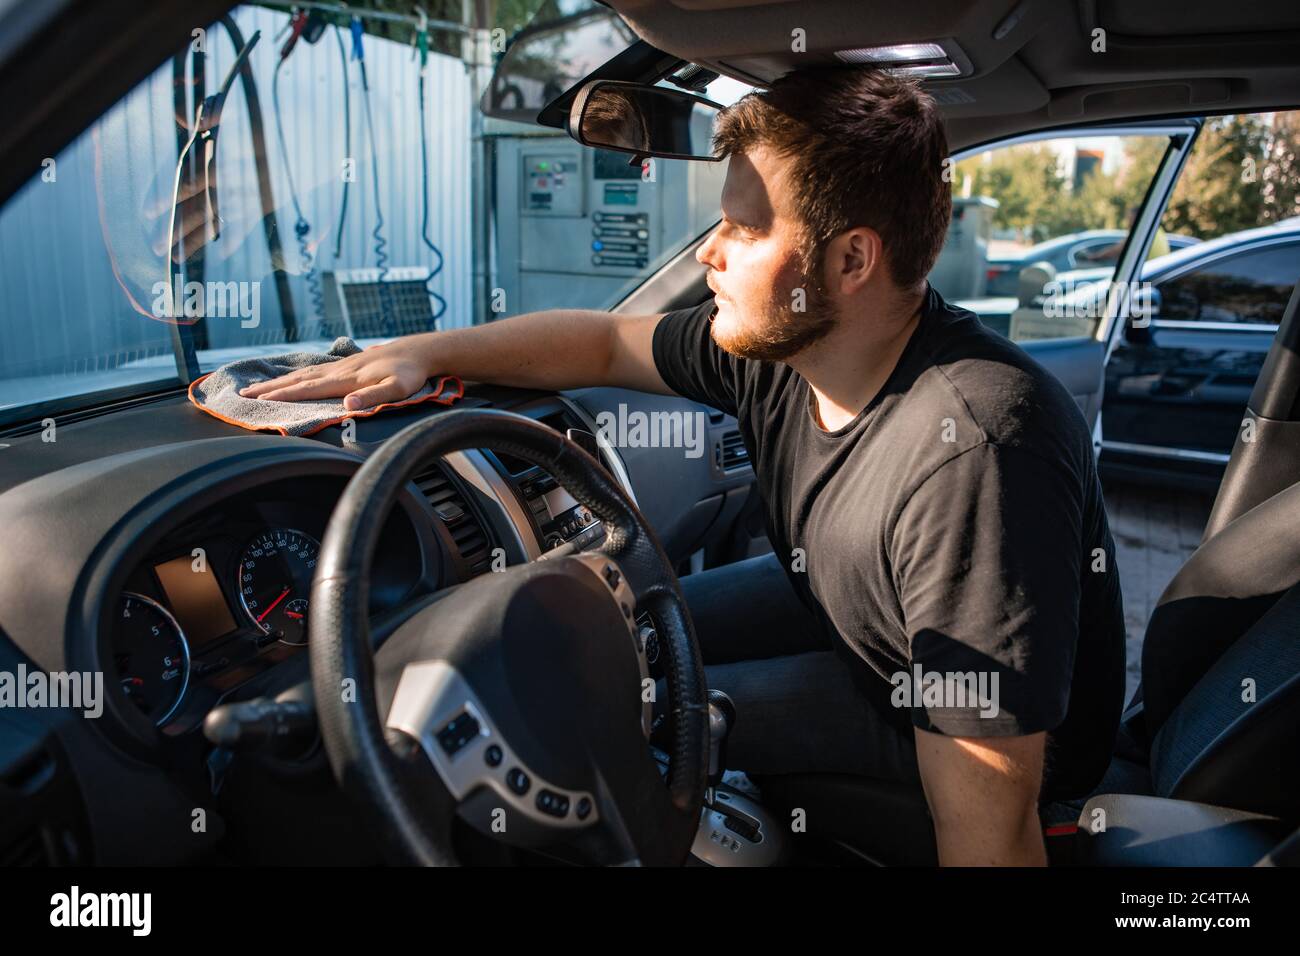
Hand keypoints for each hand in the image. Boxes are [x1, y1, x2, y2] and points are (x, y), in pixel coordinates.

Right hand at [238, 339, 433, 409]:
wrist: (419, 351)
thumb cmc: (410, 374)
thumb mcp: (398, 389)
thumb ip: (373, 398)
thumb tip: (346, 405)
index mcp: (346, 379)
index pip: (308, 389)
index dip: (282, 395)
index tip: (258, 400)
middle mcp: (339, 370)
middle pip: (298, 380)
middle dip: (271, 388)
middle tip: (244, 395)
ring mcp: (341, 366)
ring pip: (303, 374)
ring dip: (279, 381)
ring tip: (257, 387)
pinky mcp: (346, 365)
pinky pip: (314, 370)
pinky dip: (296, 374)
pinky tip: (290, 377)